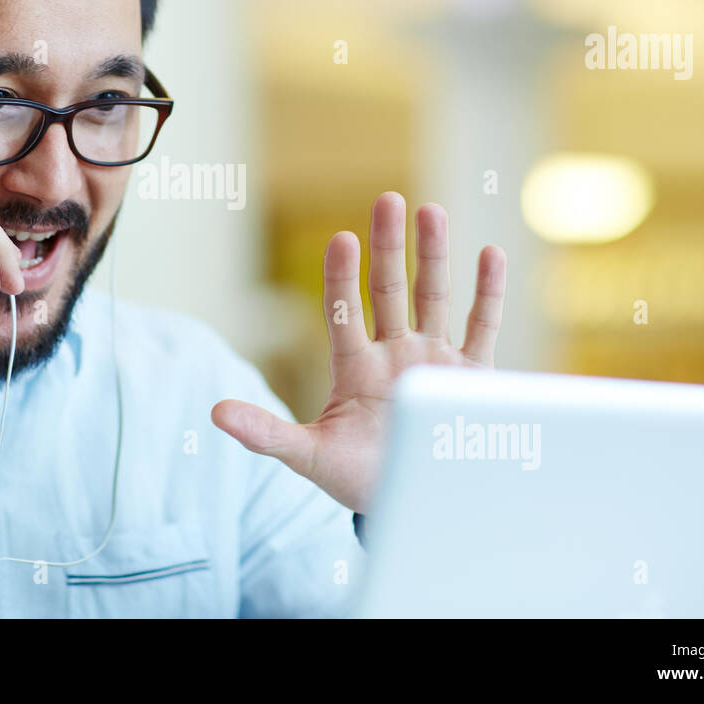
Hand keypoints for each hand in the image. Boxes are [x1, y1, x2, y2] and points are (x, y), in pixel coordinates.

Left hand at [211, 192, 505, 513]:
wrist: (412, 503)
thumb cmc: (358, 478)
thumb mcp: (309, 456)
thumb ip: (265, 434)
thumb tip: (215, 412)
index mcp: (355, 369)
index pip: (344, 312)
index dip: (343, 277)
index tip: (342, 237)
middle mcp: (394, 355)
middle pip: (391, 291)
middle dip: (390, 246)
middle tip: (387, 199)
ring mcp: (433, 361)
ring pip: (434, 298)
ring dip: (434, 256)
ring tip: (431, 210)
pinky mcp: (472, 378)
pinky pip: (482, 327)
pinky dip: (487, 292)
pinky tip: (489, 252)